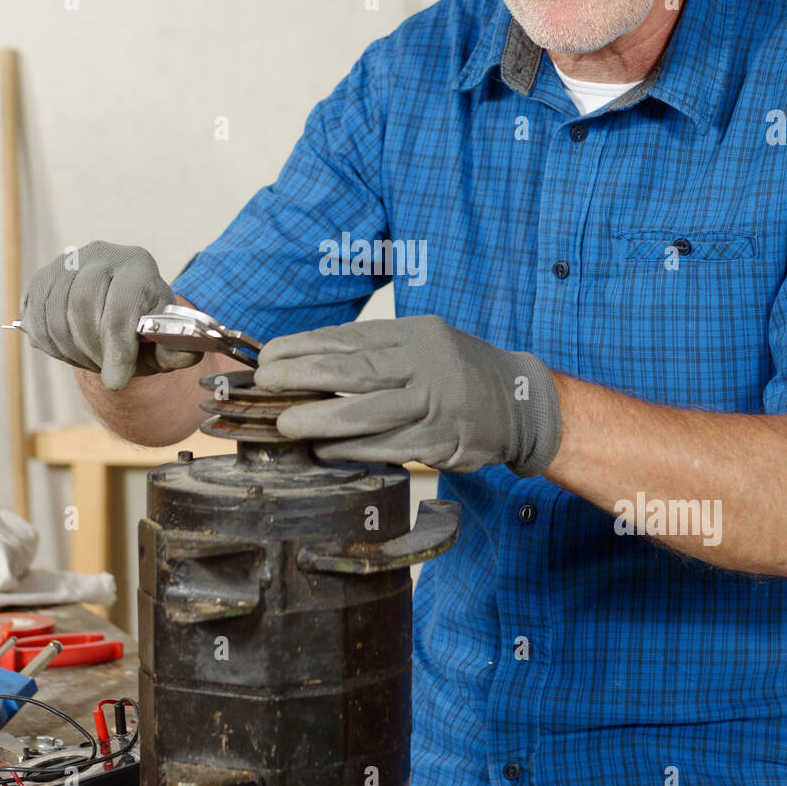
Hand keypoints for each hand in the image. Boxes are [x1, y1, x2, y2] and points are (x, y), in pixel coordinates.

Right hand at [18, 240, 199, 390]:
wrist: (119, 308)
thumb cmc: (144, 326)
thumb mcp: (164, 340)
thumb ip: (176, 350)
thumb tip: (190, 354)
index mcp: (137, 264)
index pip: (120, 304)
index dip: (117, 348)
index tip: (116, 382)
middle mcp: (101, 254)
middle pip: (83, 304)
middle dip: (92, 348)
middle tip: (103, 368)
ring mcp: (68, 262)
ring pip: (55, 312)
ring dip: (70, 349)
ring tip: (90, 359)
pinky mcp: (43, 277)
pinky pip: (35, 315)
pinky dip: (49, 342)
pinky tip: (70, 349)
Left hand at [252, 314, 561, 473]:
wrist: (521, 402)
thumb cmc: (459, 371)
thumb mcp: (425, 342)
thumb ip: (378, 350)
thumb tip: (311, 359)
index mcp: (416, 334)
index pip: (350, 337)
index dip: (305, 347)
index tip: (269, 355)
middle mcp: (425, 365)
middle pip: (353, 369)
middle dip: (303, 376)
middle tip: (266, 384)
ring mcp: (433, 404)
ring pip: (368, 411)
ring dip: (321, 419)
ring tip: (286, 424)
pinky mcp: (439, 441)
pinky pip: (387, 446)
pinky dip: (352, 449)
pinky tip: (323, 451)